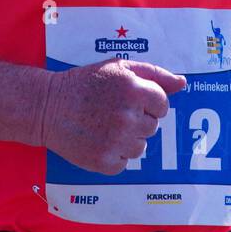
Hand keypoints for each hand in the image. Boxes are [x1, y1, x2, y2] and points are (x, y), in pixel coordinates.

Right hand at [36, 58, 185, 174]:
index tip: (131, 102)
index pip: (163, 105)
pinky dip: (114, 155)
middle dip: (138, 121)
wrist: (47, 106)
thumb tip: (183, 83)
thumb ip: (154, 74)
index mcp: (134, 90)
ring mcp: (116, 141)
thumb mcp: (119, 68)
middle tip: (113, 113)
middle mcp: (128, 116)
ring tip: (105, 127)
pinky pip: (124, 163)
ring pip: (141, 148)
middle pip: (153, 127)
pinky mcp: (104, 162)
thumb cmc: (85, 83)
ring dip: (128, 140)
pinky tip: (98, 141)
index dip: (149, 104)